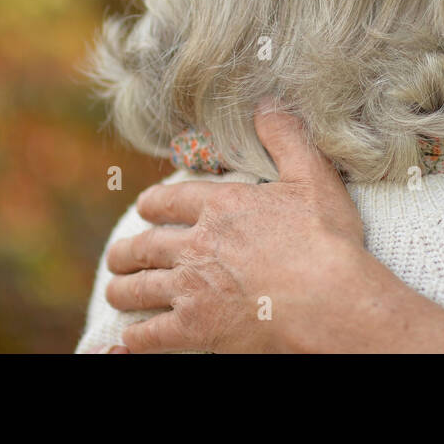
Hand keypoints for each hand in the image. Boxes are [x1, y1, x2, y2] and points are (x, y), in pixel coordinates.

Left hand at [104, 101, 367, 352]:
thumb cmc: (325, 239)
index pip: (169, 200)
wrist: (327, 299)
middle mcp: (195, 244)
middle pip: (145, 245)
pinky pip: (150, 335)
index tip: (145, 208)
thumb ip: (285, 136)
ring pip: (138, 288)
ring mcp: (190, 288)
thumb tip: (267, 101)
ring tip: (116, 292)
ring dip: (122, 290)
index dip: (152, 204)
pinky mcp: (194, 328)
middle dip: (127, 251)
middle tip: (119, 256)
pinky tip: (127, 341)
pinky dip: (134, 340)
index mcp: (220, 206)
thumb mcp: (312, 175)